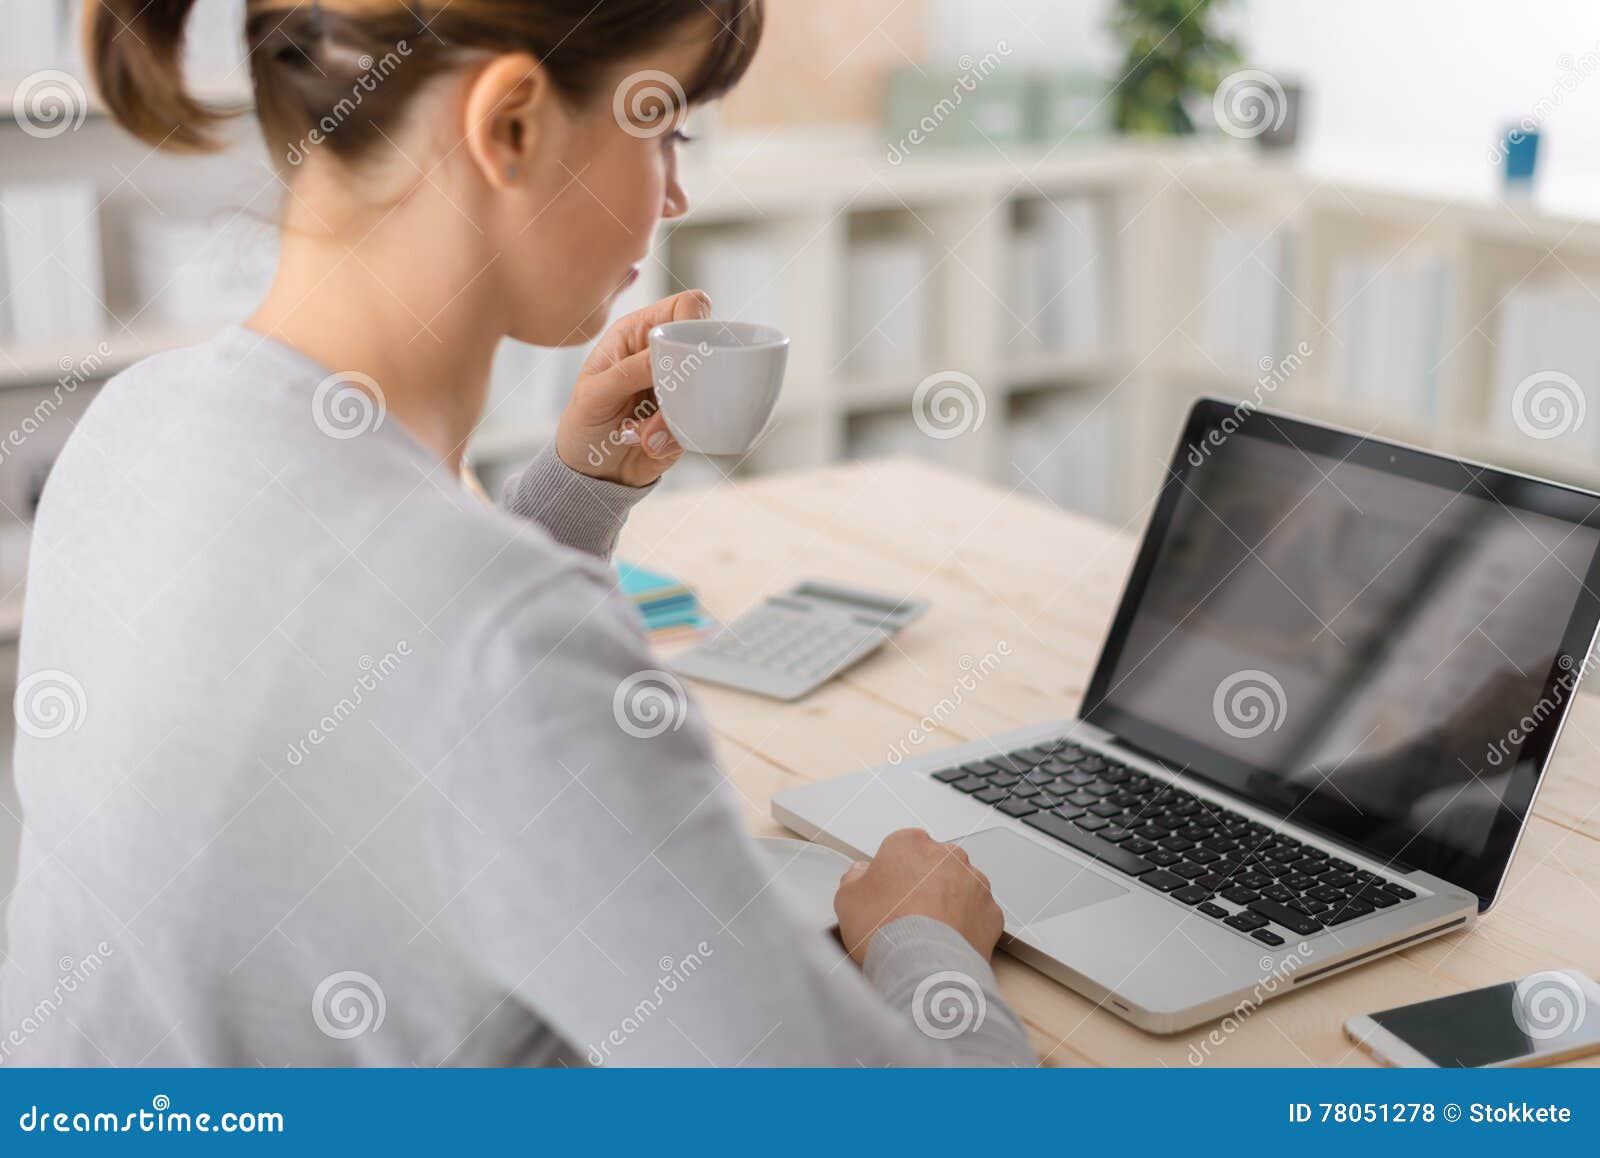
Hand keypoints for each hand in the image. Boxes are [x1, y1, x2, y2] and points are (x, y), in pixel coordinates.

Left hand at [553, 289, 711, 487]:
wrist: (592, 474)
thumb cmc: (583, 424)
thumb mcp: (594, 394)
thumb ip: (628, 371)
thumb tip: (670, 355)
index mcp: (638, 333)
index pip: (684, 307)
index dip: (694, 319)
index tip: (688, 349)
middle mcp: (663, 356)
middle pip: (704, 349)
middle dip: (684, 382)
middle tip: (656, 401)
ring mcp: (681, 388)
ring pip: (705, 391)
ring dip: (671, 418)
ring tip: (636, 433)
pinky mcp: (690, 418)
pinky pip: (701, 423)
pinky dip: (673, 438)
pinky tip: (647, 444)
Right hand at [834, 828, 1004, 965]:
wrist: (922, 966)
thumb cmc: (885, 929)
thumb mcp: (847, 900)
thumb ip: (854, 878)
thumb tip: (860, 874)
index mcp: (910, 843)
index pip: (900, 849)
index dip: (891, 874)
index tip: (885, 895)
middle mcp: (947, 855)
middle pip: (933, 865)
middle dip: (923, 885)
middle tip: (906, 916)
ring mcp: (975, 883)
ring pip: (959, 888)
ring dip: (947, 904)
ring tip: (927, 934)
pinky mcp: (992, 911)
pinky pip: (978, 915)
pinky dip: (966, 927)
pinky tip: (947, 944)